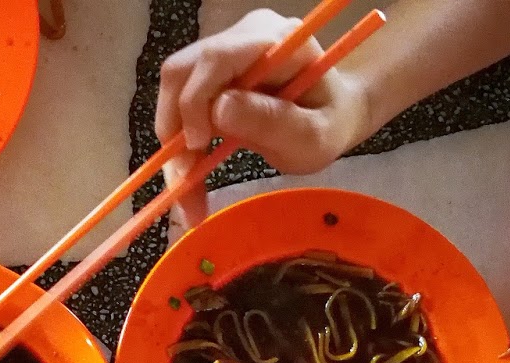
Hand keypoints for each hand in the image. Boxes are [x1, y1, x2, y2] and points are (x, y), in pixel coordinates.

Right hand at [154, 8, 371, 224]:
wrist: (337, 111)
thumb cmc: (331, 124)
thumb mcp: (313, 137)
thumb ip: (272, 123)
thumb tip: (219, 108)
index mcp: (275, 43)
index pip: (214, 60)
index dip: (194, 103)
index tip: (198, 148)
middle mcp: (244, 35)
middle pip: (182, 71)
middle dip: (173, 128)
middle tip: (183, 180)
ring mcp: (226, 47)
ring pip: (174, 87)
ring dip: (172, 137)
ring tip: (187, 179)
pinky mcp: (214, 67)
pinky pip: (181, 96)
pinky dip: (179, 136)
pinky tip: (192, 165)